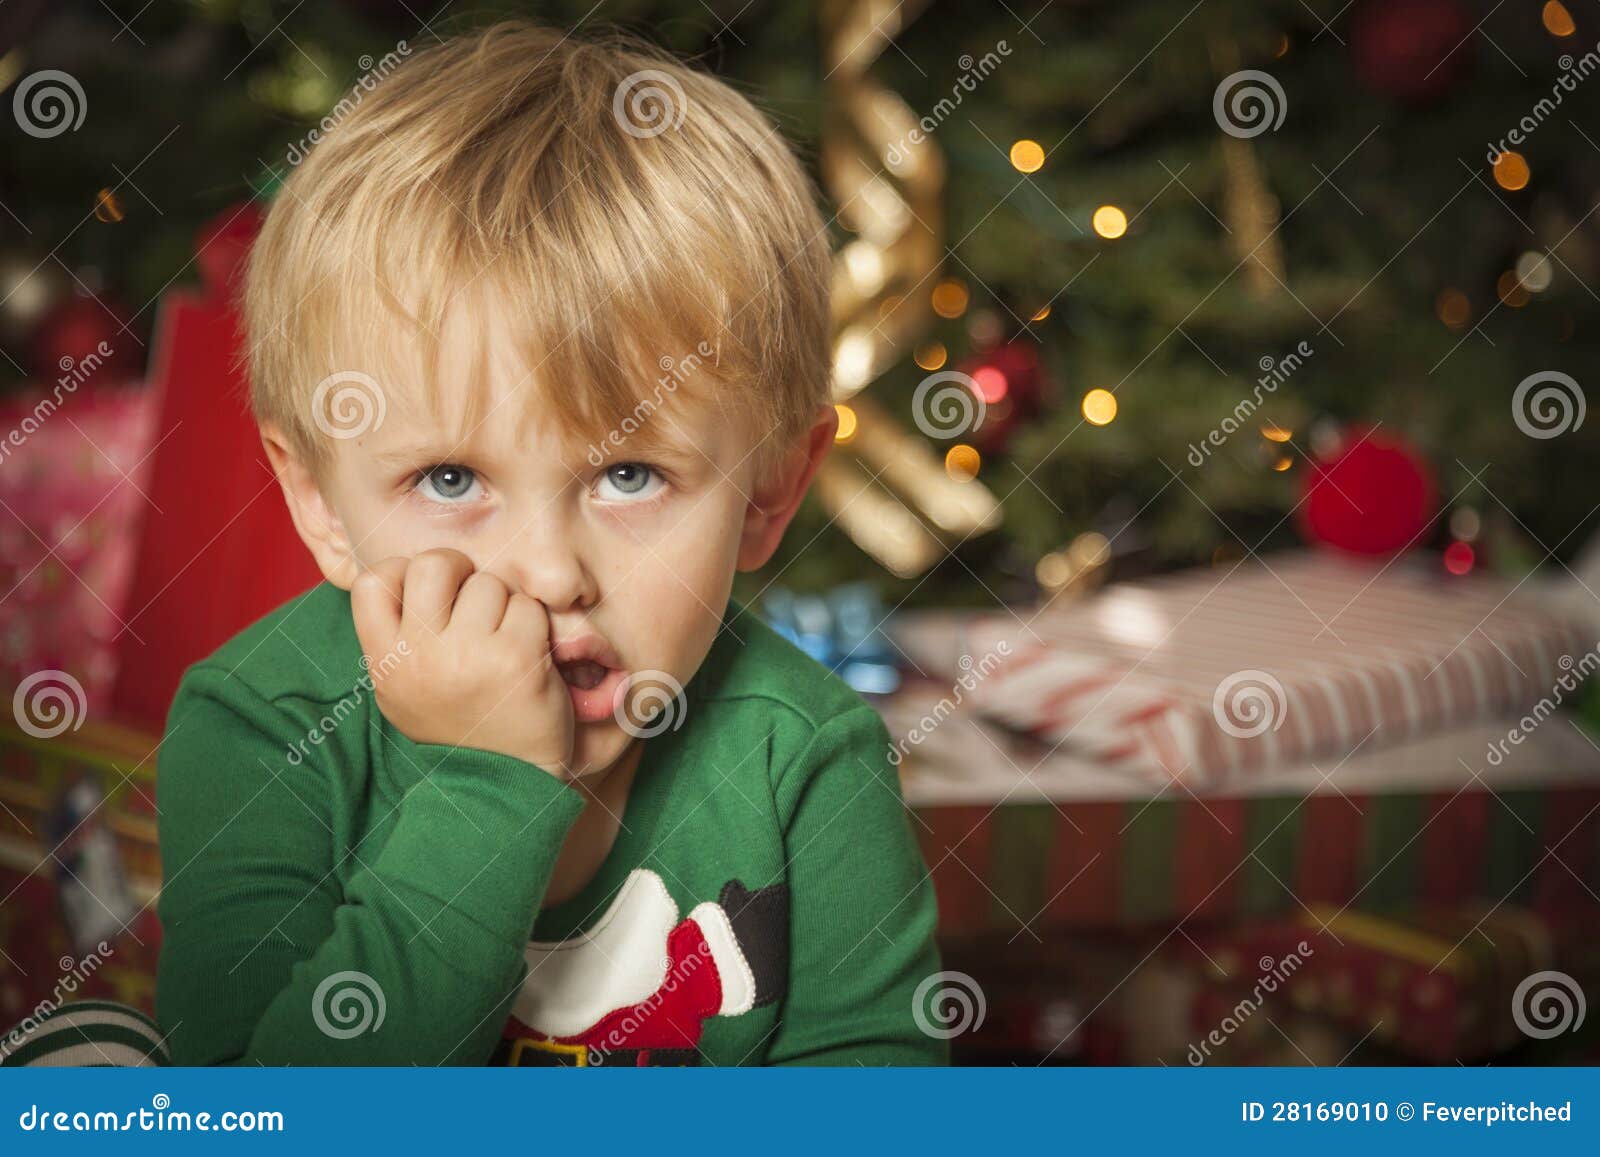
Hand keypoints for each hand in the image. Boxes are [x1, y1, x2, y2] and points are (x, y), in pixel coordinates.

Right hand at [350, 548, 573, 778]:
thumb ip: (401, 638)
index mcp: (387, 662)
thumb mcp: (403, 691)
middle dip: (460, 572)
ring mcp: (468, 654)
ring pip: (488, 583)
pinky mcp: (516, 658)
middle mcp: (421, 655)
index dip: (403, 572)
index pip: (373, 580)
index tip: (427, 596)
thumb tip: (410, 574)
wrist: (502, 787)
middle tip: (474, 602)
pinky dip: (533, 626)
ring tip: (502, 643)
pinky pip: (527, 608)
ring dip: (503, 605)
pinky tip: (528, 658)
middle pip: (434, 564)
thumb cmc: (458, 728)